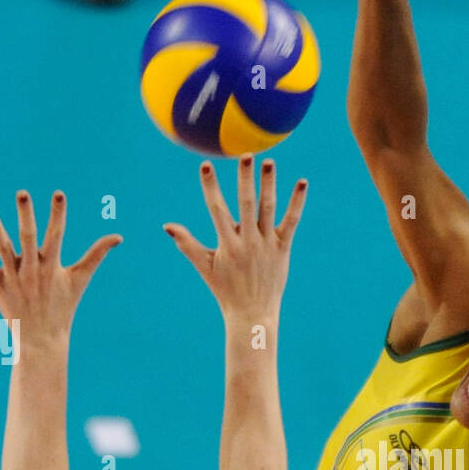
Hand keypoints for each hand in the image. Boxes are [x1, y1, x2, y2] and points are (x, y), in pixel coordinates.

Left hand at [0, 190, 120, 340]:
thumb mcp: (80, 279)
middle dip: (26, 215)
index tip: (58, 194)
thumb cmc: (63, 305)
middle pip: (28, 237)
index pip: (56, 234)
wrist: (42, 338)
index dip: (58, 214)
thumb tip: (118, 236)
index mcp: (52, 266)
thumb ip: (97, 254)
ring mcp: (15, 278)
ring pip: (4, 250)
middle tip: (23, 193)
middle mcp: (33, 269)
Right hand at [163, 156, 306, 318]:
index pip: (216, 209)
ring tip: (269, 161)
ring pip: (268, 209)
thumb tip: (167, 226)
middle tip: (245, 155)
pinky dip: (297, 202)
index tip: (205, 165)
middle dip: (245, 179)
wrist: (252, 314)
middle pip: (246, 204)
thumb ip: (187, 244)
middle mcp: (247, 242)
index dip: (210, 187)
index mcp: (227, 244)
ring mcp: (266, 245)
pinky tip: (302, 182)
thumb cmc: (226, 290)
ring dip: (269, 184)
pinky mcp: (282, 248)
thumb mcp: (205, 266)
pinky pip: (291, 222)